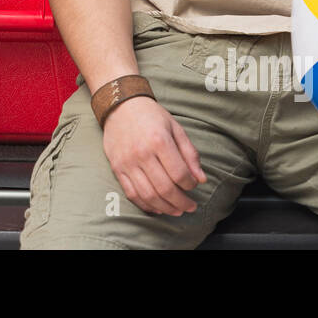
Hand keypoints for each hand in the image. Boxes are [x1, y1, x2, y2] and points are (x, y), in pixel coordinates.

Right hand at [101, 95, 206, 215]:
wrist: (120, 106)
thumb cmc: (151, 116)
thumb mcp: (175, 128)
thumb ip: (190, 154)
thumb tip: (200, 179)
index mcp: (159, 141)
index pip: (179, 173)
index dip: (190, 185)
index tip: (193, 185)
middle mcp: (142, 153)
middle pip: (165, 188)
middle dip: (181, 202)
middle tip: (190, 206)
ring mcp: (127, 162)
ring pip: (148, 195)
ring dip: (165, 208)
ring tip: (176, 210)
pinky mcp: (117, 168)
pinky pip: (131, 193)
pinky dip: (145, 205)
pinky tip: (156, 208)